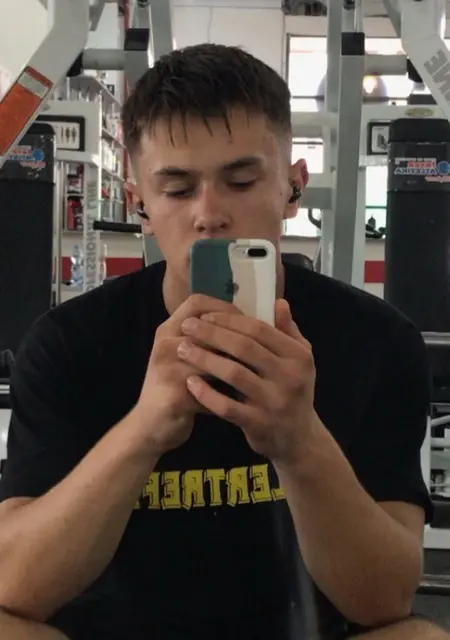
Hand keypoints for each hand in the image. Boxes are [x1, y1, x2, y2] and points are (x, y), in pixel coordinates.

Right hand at [136, 294, 240, 455]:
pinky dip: (227, 395)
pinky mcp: (174, 396)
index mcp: (169, 330)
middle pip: (207, 328)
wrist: (149, 427)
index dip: (224, 308)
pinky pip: (210, 391)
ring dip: (235, 366)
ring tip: (254, 374)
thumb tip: (251, 325)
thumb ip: (210, 341)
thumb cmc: (176, 389)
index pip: (197, 302)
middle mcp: (165, 344)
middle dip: (236, 338)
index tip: (246, 321)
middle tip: (257, 349)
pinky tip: (241, 400)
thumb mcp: (188, 358)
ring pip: (211, 359)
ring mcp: (167, 369)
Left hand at [177, 299, 317, 464]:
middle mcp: (289, 377)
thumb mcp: (299, 360)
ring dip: (205, 359)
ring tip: (183, 350)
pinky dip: (207, 394)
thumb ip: (288, 331)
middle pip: (244, 348)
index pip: (259, 329)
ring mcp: (274, 402)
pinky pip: (227, 406)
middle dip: (212, 334)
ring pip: (234, 374)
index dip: (230, 320)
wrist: (298, 439)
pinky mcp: (258, 424)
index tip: (205, 316)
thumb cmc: (293, 391)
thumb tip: (278, 302)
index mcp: (298, 356)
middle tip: (187, 327)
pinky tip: (190, 383)